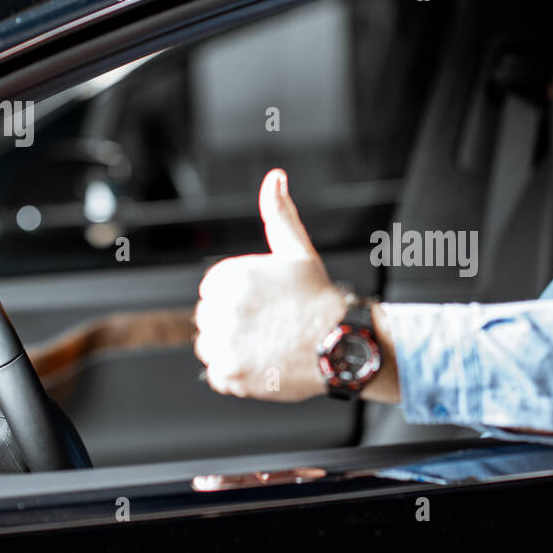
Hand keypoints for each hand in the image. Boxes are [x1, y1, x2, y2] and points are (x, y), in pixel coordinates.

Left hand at [193, 169, 345, 400]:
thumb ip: (278, 214)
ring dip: (233, 350)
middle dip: (235, 324)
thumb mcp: (298, 250)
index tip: (265, 305)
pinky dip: (238, 375)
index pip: (212, 290)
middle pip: (210, 318)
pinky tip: (264, 363)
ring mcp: (224, 342)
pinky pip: (218, 374)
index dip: (240, 298)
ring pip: (211, 346)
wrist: (343, 345)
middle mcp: (223, 307)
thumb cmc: (320, 300)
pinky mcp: (228, 372)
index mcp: (232, 275)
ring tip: (268, 345)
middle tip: (270, 327)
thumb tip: (274, 178)